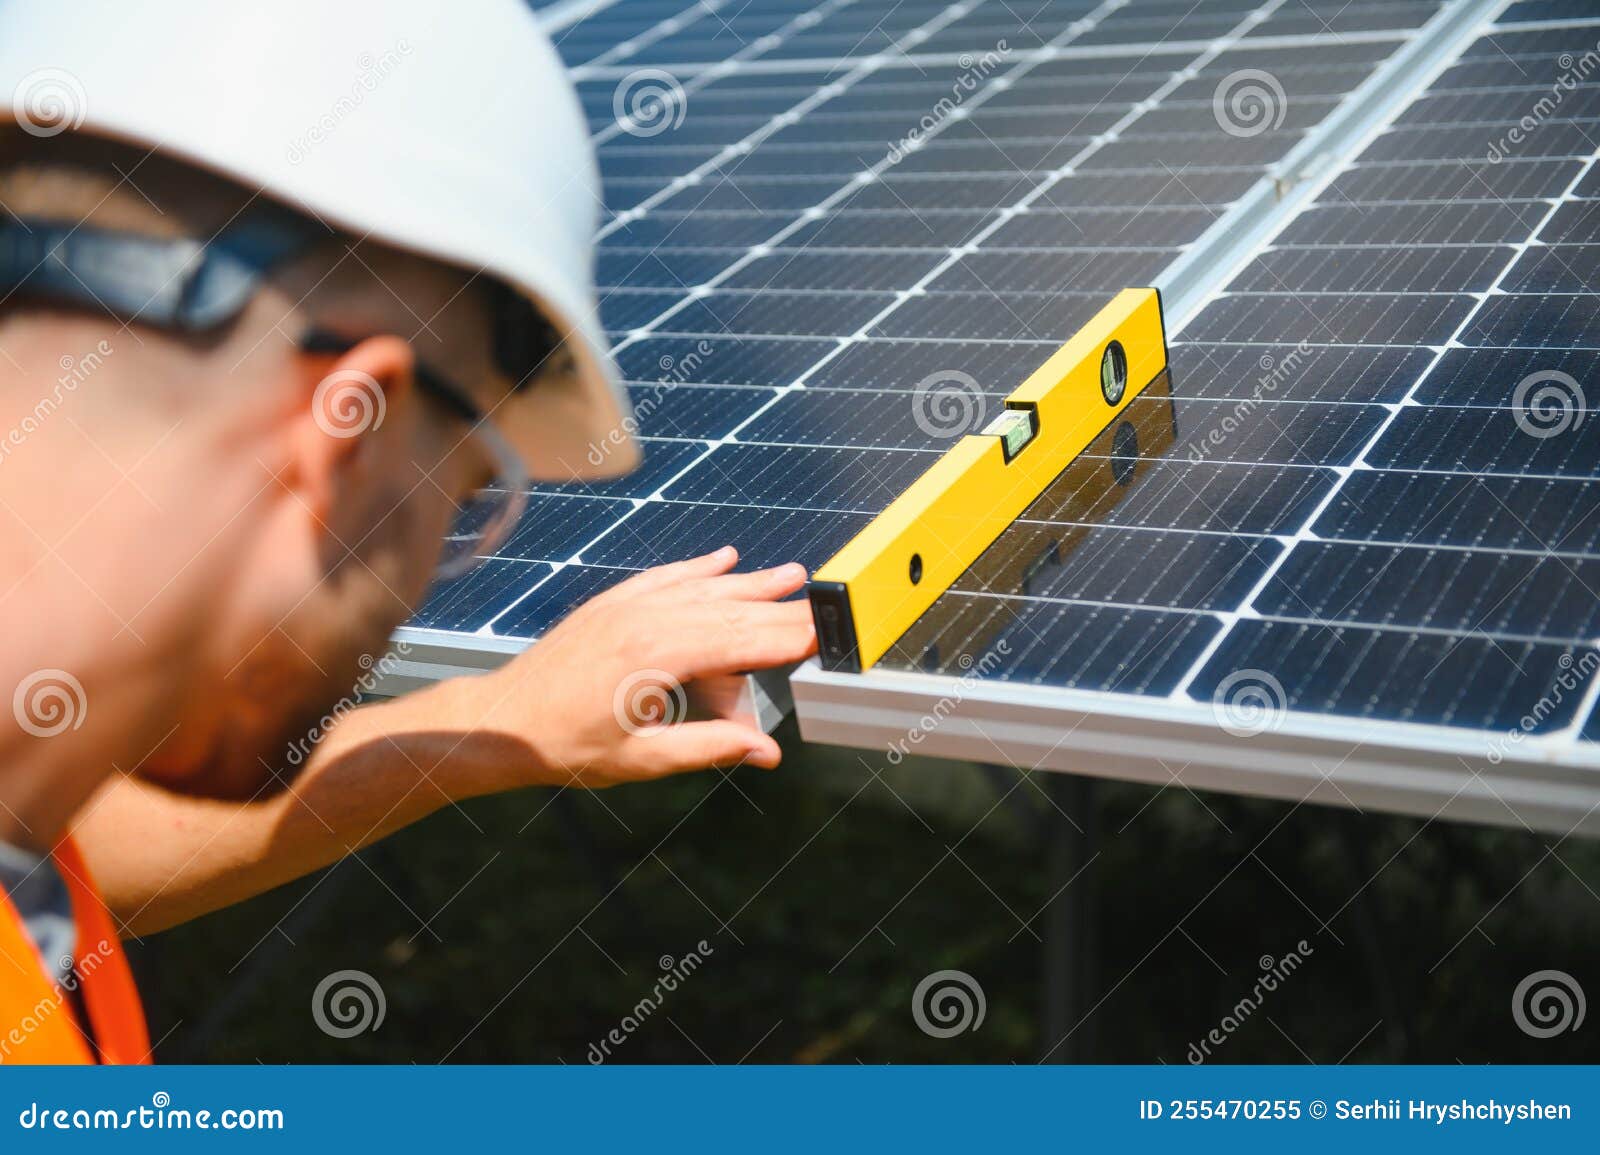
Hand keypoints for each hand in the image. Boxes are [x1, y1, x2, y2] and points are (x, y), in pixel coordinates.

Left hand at [468, 547, 814, 787]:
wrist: (502, 721)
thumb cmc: (567, 746)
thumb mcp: (642, 760)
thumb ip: (708, 747)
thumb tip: (766, 751)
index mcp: (657, 657)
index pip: (740, 643)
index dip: (786, 640)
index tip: (823, 636)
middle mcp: (645, 620)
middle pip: (729, 610)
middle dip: (781, 609)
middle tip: (825, 606)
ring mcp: (626, 606)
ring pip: (702, 588)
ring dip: (750, 582)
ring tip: (793, 574)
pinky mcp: (611, 604)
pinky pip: (665, 577)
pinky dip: (699, 567)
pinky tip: (726, 558)